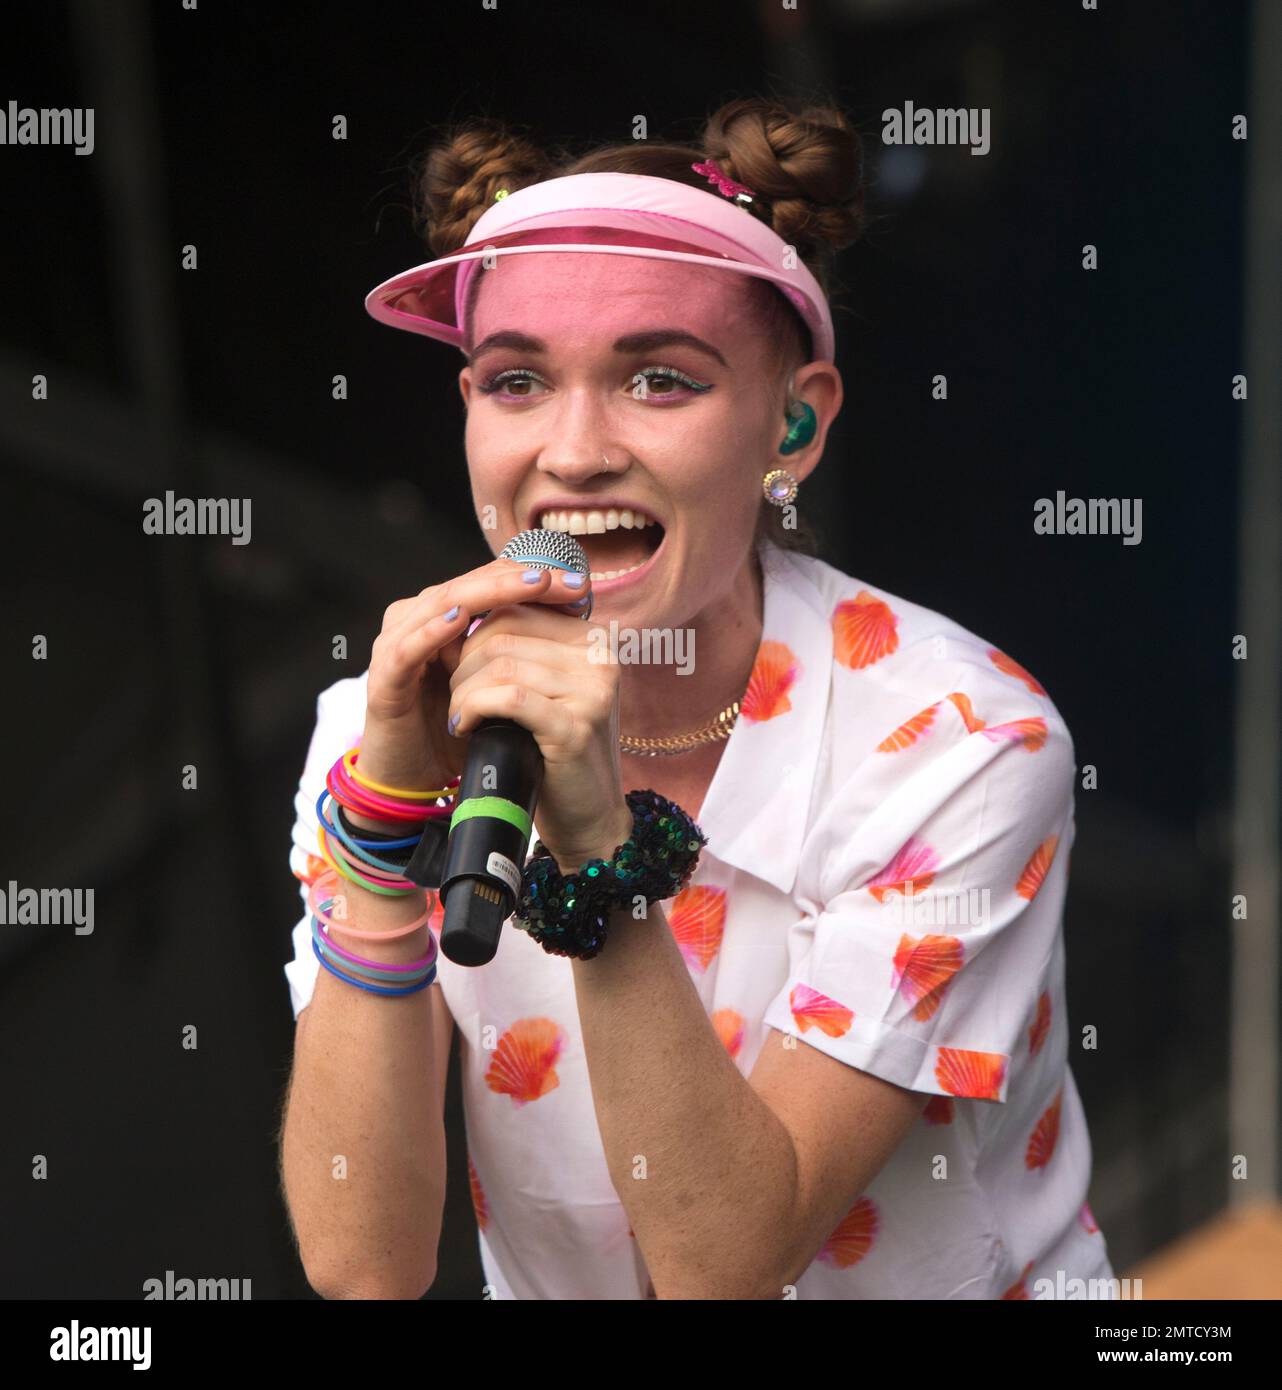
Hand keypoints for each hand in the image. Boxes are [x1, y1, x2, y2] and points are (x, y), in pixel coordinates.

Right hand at [356, 558, 590, 796]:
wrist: (410, 779)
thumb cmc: (455, 730)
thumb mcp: (495, 686)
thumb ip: (519, 654)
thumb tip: (576, 625)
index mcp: (441, 619)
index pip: (487, 582)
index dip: (529, 578)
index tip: (577, 582)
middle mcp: (415, 623)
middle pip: (467, 584)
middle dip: (515, 580)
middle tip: (557, 577)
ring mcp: (395, 648)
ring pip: (440, 604)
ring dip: (484, 592)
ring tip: (525, 584)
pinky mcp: (383, 681)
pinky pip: (408, 649)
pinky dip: (433, 631)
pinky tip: (462, 619)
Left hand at [446, 600, 633, 873]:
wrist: (589, 818)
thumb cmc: (556, 753)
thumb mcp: (546, 690)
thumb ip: (521, 650)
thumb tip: (463, 614)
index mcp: (593, 640)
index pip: (516, 610)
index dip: (473, 636)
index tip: (458, 671)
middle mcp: (599, 657)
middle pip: (503, 633)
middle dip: (463, 665)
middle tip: (456, 700)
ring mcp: (592, 691)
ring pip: (500, 665)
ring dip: (464, 692)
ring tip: (461, 718)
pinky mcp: (575, 726)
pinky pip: (508, 697)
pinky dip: (475, 708)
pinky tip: (467, 727)